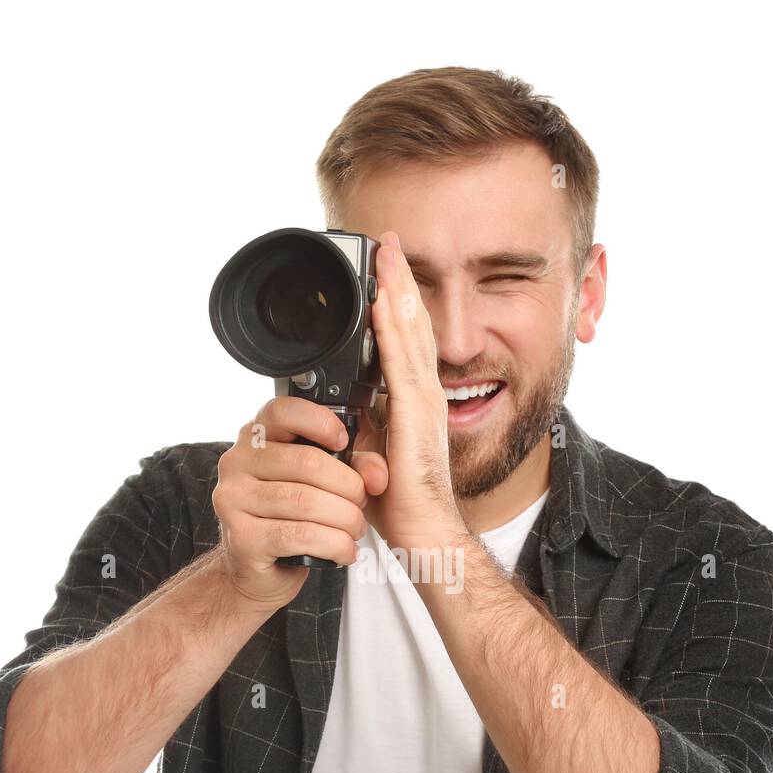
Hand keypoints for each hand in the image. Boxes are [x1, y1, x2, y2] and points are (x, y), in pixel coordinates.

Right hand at [211, 396, 386, 611]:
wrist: (256, 570)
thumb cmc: (288, 518)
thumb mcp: (317, 482)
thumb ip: (350, 466)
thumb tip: (376, 474)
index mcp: (254, 439)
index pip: (283, 411)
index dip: (321, 422)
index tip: (343, 441)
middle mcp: (236, 464)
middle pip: (307, 462)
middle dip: (348, 486)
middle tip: (361, 503)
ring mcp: (233, 501)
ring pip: (307, 501)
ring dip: (345, 518)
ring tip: (355, 529)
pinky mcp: (243, 538)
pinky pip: (301, 535)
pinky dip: (334, 544)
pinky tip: (345, 550)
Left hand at [353, 231, 466, 553]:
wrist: (424, 530)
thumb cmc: (400, 500)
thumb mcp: (374, 451)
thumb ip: (366, 425)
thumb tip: (347, 413)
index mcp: (413, 400)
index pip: (406, 340)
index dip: (397, 303)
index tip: (385, 270)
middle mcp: (424, 393)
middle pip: (413, 325)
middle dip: (400, 282)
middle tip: (389, 243)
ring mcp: (424, 401)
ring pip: (410, 333)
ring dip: (398, 292)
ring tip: (388, 255)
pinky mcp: (415, 414)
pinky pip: (402, 362)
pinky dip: (393, 329)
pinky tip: (383, 303)